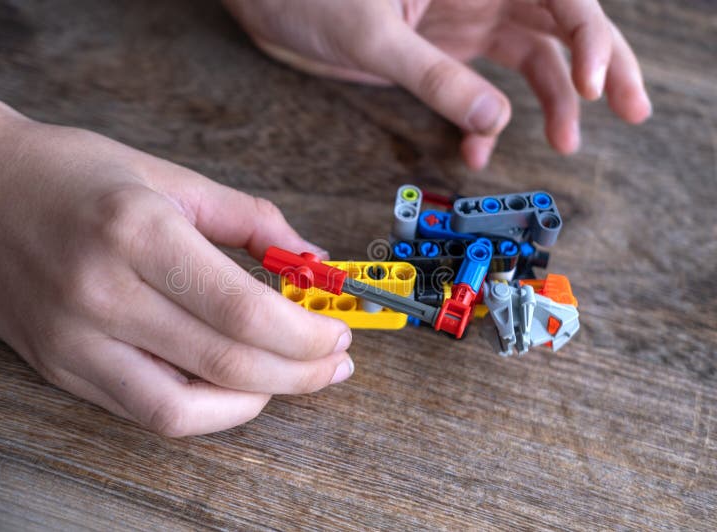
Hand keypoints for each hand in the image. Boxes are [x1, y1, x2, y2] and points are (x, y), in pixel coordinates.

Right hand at [0, 111, 353, 436]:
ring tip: (290, 377)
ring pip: (186, 409)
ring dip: (257, 401)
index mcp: (138, 232)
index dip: (306, 333)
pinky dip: (205, 408)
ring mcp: (76, 341)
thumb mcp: (172, 177)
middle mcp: (103, 293)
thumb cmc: (74, 174)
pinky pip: (146, 413)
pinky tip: (233, 385)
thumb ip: (251, 221)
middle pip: (228, 364)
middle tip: (333, 361)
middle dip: (301, 372)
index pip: (244, 310)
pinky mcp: (60, 369)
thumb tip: (313, 261)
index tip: (337, 331)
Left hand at [224, 0, 652, 168]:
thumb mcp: (374, 37)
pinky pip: (483, 86)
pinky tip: (478, 148)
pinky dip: (487, 120)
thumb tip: (494, 122)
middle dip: (601, 66)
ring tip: (566, 142)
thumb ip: (434, 77)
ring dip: (553, 100)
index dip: (590, 38)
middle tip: (632, 110)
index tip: (595, 88)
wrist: (267, 0)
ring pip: (533, 58)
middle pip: (565, 23)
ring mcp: (467, 20)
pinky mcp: (444, 50)